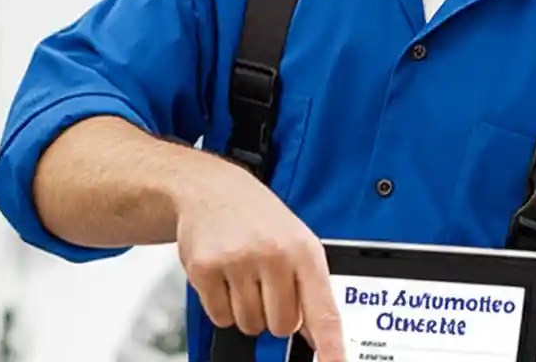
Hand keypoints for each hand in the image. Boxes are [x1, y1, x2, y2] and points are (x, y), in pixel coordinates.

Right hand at [173, 160, 345, 361]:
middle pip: (281, 326)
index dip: (330, 347)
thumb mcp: (297, 242)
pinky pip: (219, 317)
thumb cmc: (259, 218)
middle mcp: (273, 255)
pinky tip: (225, 277)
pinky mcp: (205, 269)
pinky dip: (222, 307)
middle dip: (274, 315)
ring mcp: (237, 262)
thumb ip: (311, 289)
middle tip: (266, 285)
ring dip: (247, 311)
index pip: (322, 310)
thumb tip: (318, 340)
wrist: (212, 189)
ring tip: (244, 276)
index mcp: (303, 251)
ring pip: (249, 325)